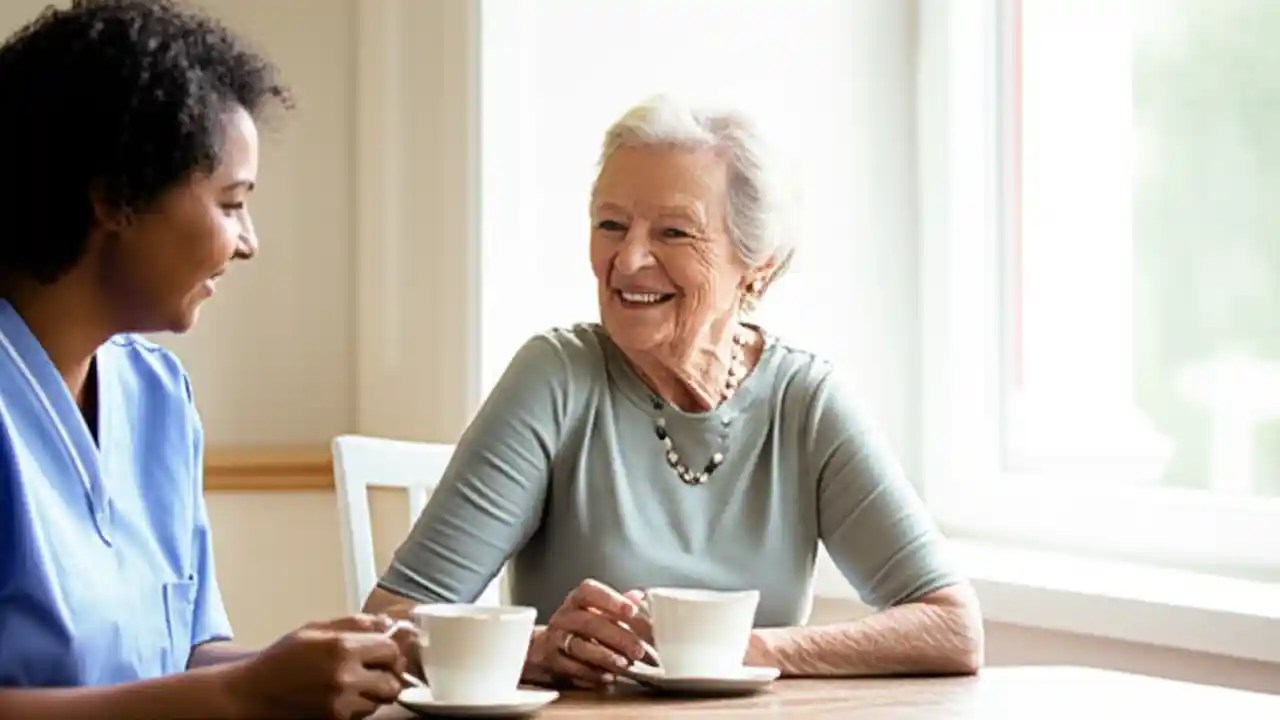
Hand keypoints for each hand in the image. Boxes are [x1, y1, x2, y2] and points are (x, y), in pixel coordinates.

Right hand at [223, 614, 408, 718]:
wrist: (252, 695)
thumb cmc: (281, 660)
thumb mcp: (314, 631)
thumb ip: (353, 623)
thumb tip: (387, 623)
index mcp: (342, 648)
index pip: (391, 650)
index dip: (390, 650)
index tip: (382, 651)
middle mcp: (345, 678)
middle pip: (393, 680)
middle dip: (387, 674)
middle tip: (375, 669)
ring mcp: (341, 704)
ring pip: (381, 700)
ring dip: (375, 692)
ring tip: (356, 683)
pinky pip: (365, 714)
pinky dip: (360, 706)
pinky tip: (343, 696)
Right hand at [524, 580, 651, 688]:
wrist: (548, 647)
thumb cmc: (583, 626)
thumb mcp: (599, 611)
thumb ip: (620, 604)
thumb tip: (640, 597)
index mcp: (577, 599)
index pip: (589, 592)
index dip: (610, 599)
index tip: (632, 610)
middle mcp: (564, 616)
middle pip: (588, 622)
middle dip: (616, 636)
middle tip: (638, 649)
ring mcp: (555, 638)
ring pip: (578, 646)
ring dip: (604, 656)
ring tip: (624, 664)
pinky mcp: (552, 661)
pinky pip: (571, 667)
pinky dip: (591, 673)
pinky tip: (608, 677)